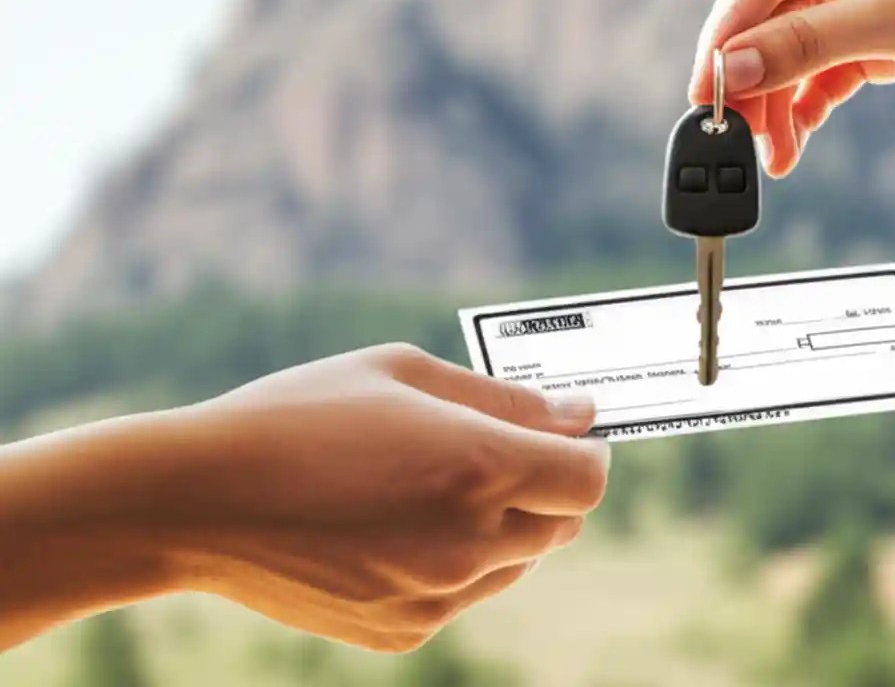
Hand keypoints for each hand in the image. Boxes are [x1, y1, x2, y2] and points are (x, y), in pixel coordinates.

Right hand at [0, 344, 609, 652]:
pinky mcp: (405, 628)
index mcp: (478, 467)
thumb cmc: (300, 415)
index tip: (563, 436)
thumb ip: (505, 398)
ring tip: (426, 489)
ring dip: (502, 528)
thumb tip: (579, 415)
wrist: (198, 500)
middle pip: (561, 525)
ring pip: (516, 564)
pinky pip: (462, 594)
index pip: (588, 479)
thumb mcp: (403, 374)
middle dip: (545, 488)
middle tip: (490, 455)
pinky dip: (453, 564)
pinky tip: (391, 529)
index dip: (585, 453)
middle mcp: (470, 541)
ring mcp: (438, 594)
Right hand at [689, 0, 894, 176]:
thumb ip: (807, 43)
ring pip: (795, 51)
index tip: (704, 91)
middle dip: (751, 80)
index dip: (727, 37)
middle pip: (772, 18)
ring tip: (775, 150)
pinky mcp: (886, 37)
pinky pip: (824, 71)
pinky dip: (808, 107)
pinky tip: (797, 138)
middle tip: (736, 133)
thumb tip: (731, 67)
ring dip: (777, 103)